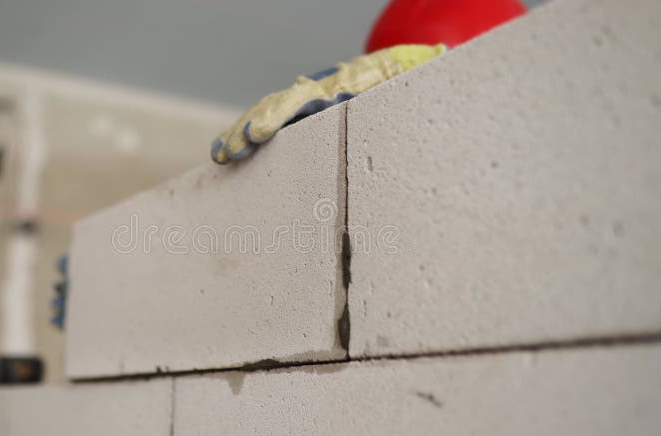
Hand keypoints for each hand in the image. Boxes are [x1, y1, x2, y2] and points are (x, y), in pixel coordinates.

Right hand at [211, 44, 445, 163]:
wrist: (383, 70)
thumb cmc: (402, 78)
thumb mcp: (416, 72)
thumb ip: (423, 66)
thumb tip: (439, 54)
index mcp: (348, 81)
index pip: (322, 93)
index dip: (303, 105)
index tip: (286, 121)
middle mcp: (318, 90)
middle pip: (285, 103)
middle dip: (266, 120)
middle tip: (249, 139)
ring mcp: (301, 103)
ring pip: (265, 114)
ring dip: (243, 134)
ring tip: (224, 154)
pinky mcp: (292, 120)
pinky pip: (261, 128)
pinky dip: (238, 139)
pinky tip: (221, 157)